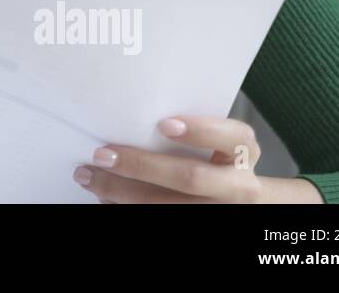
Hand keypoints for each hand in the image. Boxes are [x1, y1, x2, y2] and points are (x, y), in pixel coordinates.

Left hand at [73, 115, 322, 202]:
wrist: (248, 203)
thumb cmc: (217, 158)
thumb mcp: (218, 142)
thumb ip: (190, 129)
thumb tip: (129, 111)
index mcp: (243, 152)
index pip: (232, 137)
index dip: (201, 131)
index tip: (164, 124)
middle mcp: (240, 185)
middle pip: (191, 177)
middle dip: (142, 166)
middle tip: (102, 154)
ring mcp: (222, 211)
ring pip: (171, 207)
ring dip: (123, 193)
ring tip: (90, 177)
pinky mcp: (202, 226)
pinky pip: (163, 220)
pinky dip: (128, 210)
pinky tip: (104, 199)